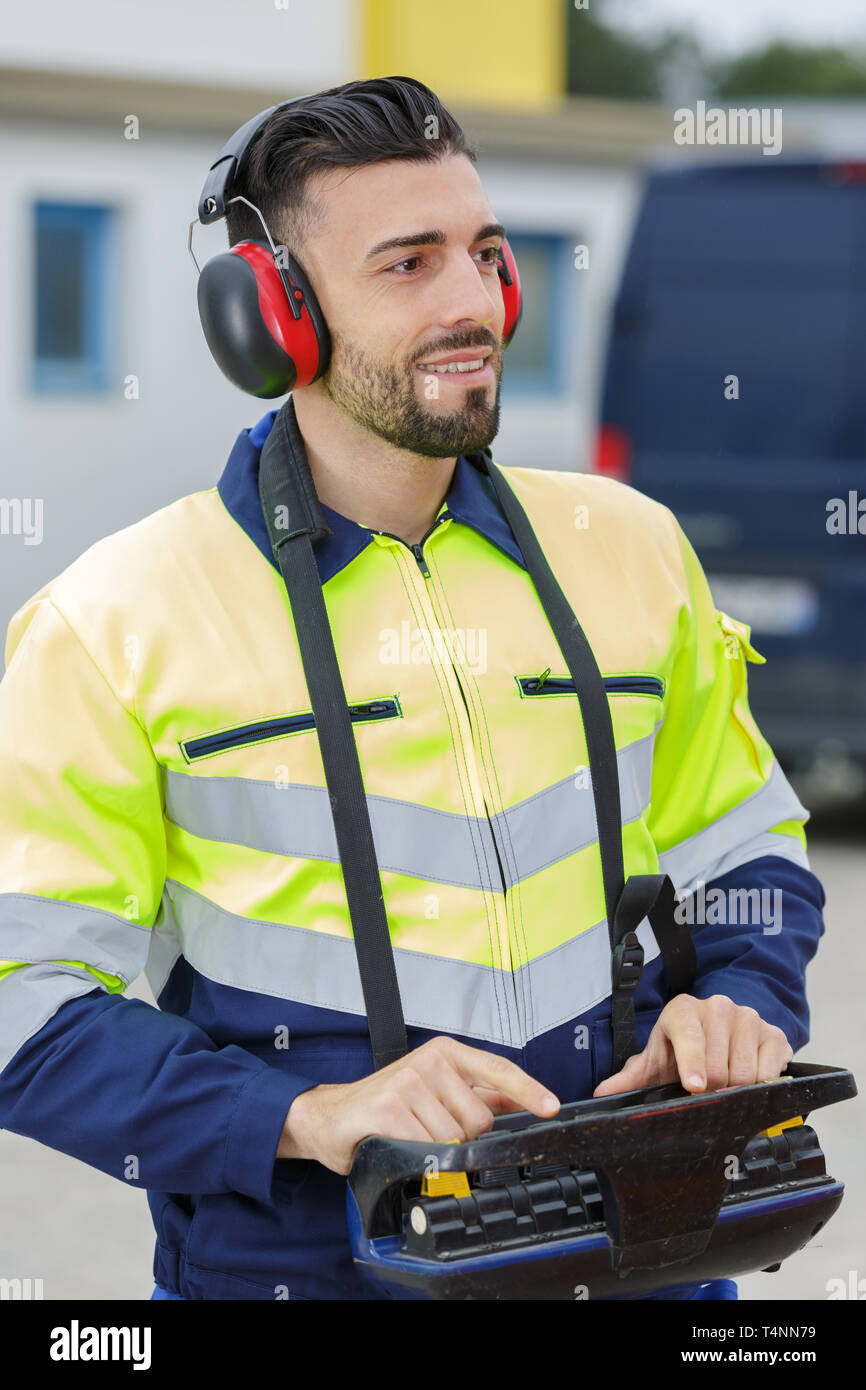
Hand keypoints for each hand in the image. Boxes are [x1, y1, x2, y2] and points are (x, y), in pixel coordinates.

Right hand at [277, 1035, 559, 1174]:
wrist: (332, 1116)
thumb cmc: (387, 1105)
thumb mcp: (436, 1091)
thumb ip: (478, 1094)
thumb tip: (520, 1099)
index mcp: (446, 1053)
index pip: (498, 1069)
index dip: (528, 1091)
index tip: (551, 1107)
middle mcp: (430, 1060)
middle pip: (480, 1118)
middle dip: (463, 1137)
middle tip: (429, 1130)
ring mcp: (409, 1081)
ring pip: (454, 1138)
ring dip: (436, 1149)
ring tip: (410, 1136)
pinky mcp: (390, 1107)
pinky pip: (427, 1148)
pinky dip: (416, 1156)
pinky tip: (397, 1142)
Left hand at [592, 993, 793, 1098]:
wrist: (718, 1036)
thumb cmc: (681, 1051)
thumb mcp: (655, 1062)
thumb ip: (630, 1078)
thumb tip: (602, 1094)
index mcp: (682, 1010)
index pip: (689, 1036)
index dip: (692, 1062)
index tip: (695, 1086)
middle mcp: (718, 1007)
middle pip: (718, 1067)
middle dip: (712, 1089)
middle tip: (705, 1090)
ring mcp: (748, 1018)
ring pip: (745, 1073)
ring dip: (735, 1089)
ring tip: (724, 1083)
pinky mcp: (774, 1033)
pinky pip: (770, 1071)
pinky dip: (760, 1084)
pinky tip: (748, 1078)